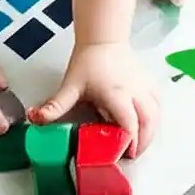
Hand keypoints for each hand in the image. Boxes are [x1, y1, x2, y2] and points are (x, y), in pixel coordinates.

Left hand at [30, 42, 158, 157]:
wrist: (103, 39)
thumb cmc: (88, 61)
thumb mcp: (70, 86)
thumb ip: (55, 106)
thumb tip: (36, 118)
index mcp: (116, 94)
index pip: (129, 123)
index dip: (130, 141)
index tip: (123, 154)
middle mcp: (134, 92)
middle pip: (148, 122)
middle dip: (143, 143)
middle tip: (131, 156)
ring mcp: (143, 88)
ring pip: (156, 115)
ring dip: (151, 133)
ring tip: (139, 145)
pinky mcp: (148, 85)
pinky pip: (157, 105)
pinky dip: (154, 119)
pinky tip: (146, 126)